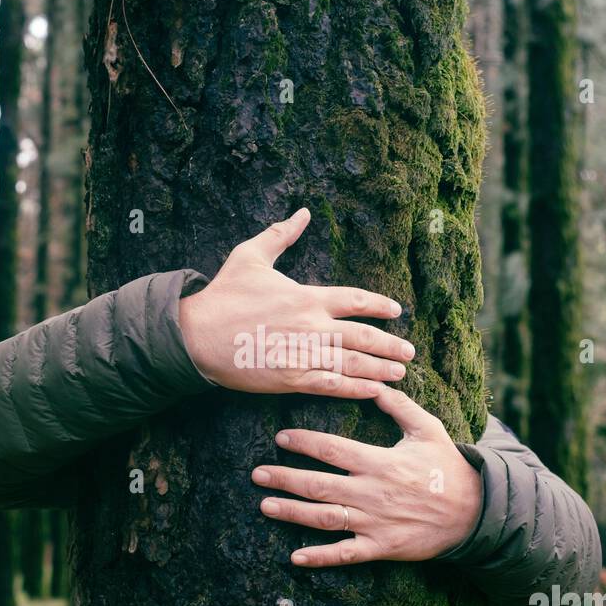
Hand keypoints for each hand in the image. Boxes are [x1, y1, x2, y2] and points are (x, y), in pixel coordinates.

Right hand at [178, 209, 415, 398]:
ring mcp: (304, 354)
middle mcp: (312, 326)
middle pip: (364, 336)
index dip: (380, 305)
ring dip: (381, 369)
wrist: (196, 335)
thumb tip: (301, 213)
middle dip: (391, 345)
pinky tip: (374, 392)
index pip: (355, 300)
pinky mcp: (292, 379)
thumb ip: (280, 235)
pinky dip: (357, 389)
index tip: (396, 311)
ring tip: (400, 373)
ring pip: (354, 364)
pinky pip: (333, 385)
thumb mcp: (249, 256)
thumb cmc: (222, 295)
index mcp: (307, 297)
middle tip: (409, 352)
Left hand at [252, 385, 482, 565]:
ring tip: (265, 505)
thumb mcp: (428, 429)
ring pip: (324, 518)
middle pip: (318, 484)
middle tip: (256, 473)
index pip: (331, 450)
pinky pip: (345, 554)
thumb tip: (373, 384)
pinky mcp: (381, 548)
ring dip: (292, 512)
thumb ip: (399, 406)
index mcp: (379, 462)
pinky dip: (320, 557)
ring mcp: (374, 523)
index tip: (280, 438)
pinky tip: (295, 558)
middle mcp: (371, 493)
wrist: (475, 511)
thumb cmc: (449, 467)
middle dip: (284, 477)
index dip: (303, 442)